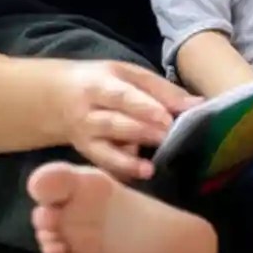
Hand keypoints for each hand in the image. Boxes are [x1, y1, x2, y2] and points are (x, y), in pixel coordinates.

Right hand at [51, 60, 202, 181]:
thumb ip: (161, 89)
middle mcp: (88, 114)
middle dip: (141, 131)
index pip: (122, 96)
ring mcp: (84, 138)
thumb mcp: (128, 75)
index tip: (167, 117)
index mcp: (100, 86)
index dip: (143, 107)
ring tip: (151, 167)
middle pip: (113, 123)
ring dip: (128, 159)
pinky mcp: (87, 155)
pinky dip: (120, 171)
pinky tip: (140, 177)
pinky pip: (102, 165)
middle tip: (168, 137)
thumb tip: (196, 104)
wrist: (56, 98)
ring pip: (104, 149)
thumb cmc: (103, 84)